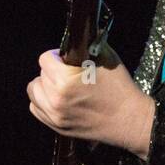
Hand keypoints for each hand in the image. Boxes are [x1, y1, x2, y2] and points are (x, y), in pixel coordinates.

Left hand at [26, 42, 155, 157]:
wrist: (130, 120)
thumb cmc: (121, 89)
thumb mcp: (106, 58)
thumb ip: (85, 46)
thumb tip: (76, 37)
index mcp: (65, 79)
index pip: (45, 59)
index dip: (56, 56)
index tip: (65, 59)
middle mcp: (55, 98)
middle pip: (40, 75)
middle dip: (52, 71)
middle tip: (68, 74)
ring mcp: (55, 114)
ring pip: (34, 92)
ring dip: (45, 86)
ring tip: (61, 87)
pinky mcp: (57, 126)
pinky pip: (36, 108)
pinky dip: (44, 102)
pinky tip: (59, 99)